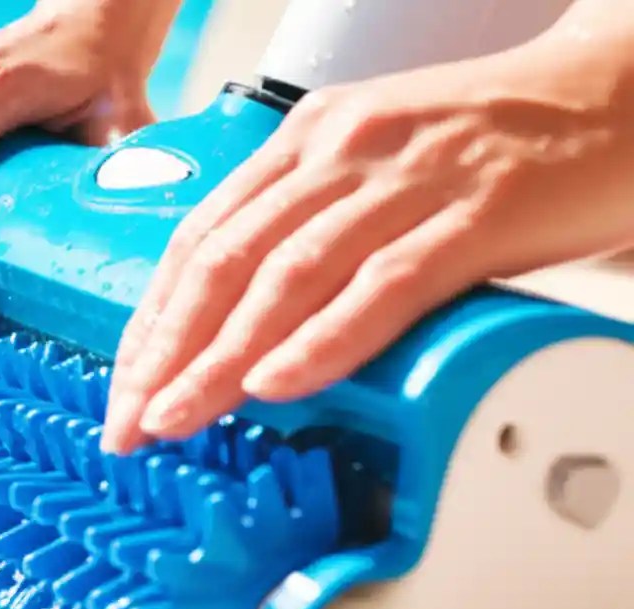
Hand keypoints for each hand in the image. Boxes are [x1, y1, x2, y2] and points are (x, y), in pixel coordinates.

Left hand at [101, 32, 633, 454]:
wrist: (614, 88)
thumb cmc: (493, 140)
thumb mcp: (376, 166)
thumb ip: (314, 226)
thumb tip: (248, 320)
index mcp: (308, 140)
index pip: (202, 237)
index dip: (153, 318)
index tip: (124, 383)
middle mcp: (341, 151)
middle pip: (225, 262)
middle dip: (165, 352)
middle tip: (129, 420)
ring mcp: (405, 179)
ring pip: (286, 277)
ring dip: (220, 359)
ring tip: (178, 418)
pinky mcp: (475, 212)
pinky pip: (383, 285)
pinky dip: (323, 341)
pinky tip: (277, 385)